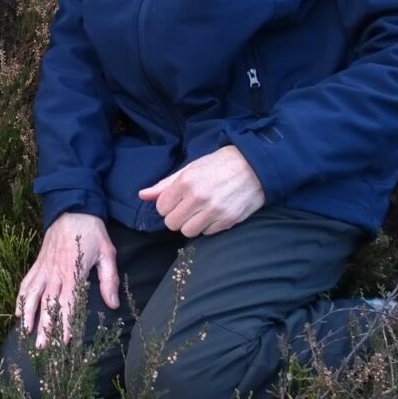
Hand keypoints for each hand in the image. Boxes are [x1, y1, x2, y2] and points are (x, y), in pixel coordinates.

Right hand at [14, 212, 119, 347]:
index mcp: (74, 271)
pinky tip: (18, 313)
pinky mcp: (38, 263)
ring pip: (33, 295)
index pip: (69, 302)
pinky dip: (21, 298)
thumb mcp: (107, 253)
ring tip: (25, 334)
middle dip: (45, 327)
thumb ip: (108, 279)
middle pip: (48, 303)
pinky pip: (26, 283)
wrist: (72, 208)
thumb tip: (112, 304)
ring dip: (28, 315)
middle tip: (42, 348)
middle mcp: (56, 272)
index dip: (66, 322)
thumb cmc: (92, 232)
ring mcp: (44, 268)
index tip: (64, 340)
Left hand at [138, 145, 263, 237]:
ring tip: (199, 212)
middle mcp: (199, 198)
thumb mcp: (190, 169)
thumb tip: (143, 195)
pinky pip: (207, 233)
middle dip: (176, 216)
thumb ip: (165, 184)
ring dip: (190, 224)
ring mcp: (215, 211)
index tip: (176, 200)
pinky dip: (207, 226)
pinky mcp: (228, 221)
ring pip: (188, 232)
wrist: (254, 166)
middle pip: (172, 223)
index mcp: (186, 182)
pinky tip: (213, 214)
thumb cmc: (219, 165)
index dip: (167, 205)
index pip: (161, 208)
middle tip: (187, 207)